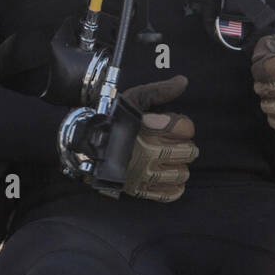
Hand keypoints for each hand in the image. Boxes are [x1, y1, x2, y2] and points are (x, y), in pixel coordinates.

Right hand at [122, 75, 197, 202]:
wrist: (85, 143)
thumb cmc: (110, 119)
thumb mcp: (133, 99)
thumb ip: (160, 90)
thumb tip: (182, 81)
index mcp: (150, 129)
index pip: (186, 128)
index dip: (184, 125)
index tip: (176, 126)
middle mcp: (149, 152)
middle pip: (188, 152)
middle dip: (186, 146)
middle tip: (177, 144)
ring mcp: (144, 173)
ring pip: (181, 173)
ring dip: (180, 166)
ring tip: (171, 160)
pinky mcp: (139, 189)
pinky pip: (169, 193)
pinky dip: (174, 187)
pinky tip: (169, 178)